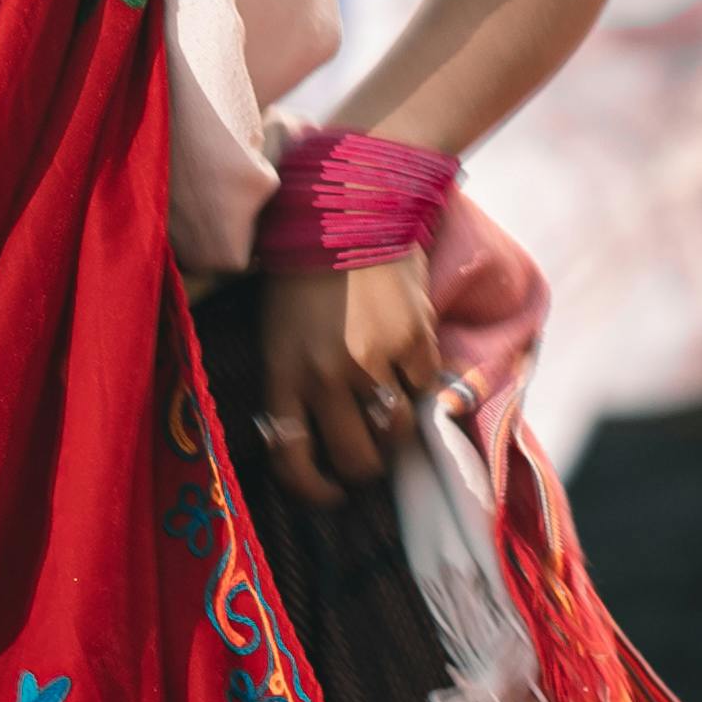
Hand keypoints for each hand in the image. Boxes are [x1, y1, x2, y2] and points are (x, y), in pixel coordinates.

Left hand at [256, 257, 447, 505]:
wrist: (346, 209)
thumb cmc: (301, 273)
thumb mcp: (277, 332)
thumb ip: (291, 384)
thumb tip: (311, 438)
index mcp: (283, 373)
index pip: (293, 459)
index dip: (313, 490)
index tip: (329, 493)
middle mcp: (326, 375)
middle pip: (356, 458)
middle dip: (364, 468)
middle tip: (368, 457)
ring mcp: (373, 358)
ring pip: (394, 432)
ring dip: (394, 432)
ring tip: (389, 415)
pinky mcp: (413, 339)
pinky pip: (424, 388)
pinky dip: (419, 385)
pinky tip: (407, 366)